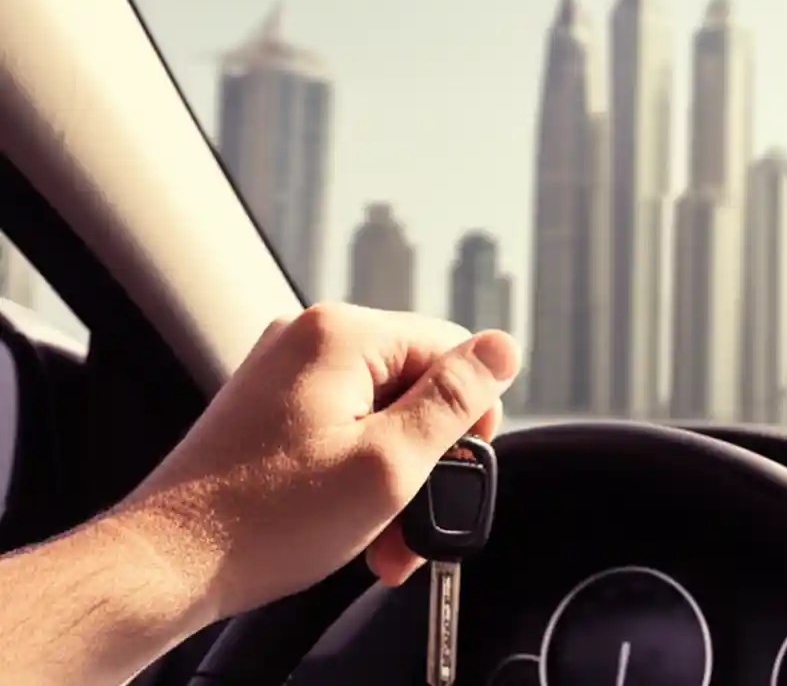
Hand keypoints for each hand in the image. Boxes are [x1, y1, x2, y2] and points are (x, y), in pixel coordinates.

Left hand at [110, 303, 519, 622]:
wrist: (168, 565)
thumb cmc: (268, 521)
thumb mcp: (390, 463)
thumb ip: (454, 401)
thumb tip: (504, 347)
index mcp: (342, 335)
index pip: (450, 347)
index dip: (469, 414)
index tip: (457, 472)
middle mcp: (310, 339)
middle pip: (416, 382)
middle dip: (429, 457)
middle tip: (415, 519)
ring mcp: (285, 372)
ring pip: (381, 413)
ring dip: (396, 477)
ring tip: (383, 538)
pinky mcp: (270, 407)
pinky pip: (343, 428)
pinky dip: (359, 474)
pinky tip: (354, 524)